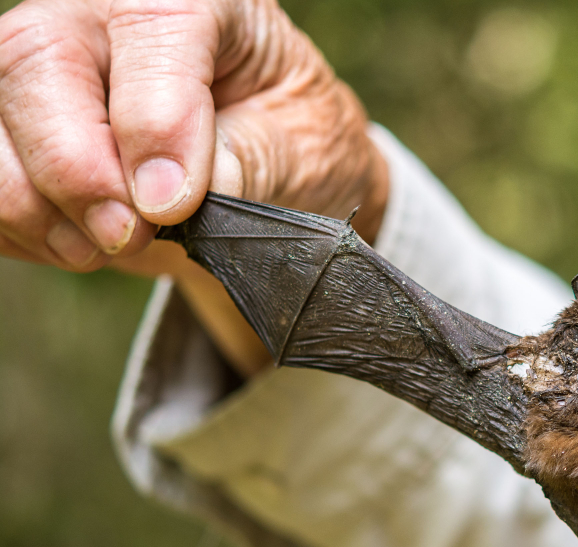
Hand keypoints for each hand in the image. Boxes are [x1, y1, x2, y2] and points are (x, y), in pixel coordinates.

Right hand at [0, 0, 387, 372]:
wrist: (270, 167)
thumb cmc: (290, 139)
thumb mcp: (302, 148)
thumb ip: (246, 161)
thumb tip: (168, 196)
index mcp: (197, 0)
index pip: (153, 28)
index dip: (154, 123)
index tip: (171, 205)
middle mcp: (104, 14)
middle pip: (41, 63)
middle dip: (77, 169)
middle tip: (127, 234)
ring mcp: (46, 63)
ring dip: (39, 205)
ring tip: (110, 245)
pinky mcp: (11, 120)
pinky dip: (20, 224)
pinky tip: (78, 241)